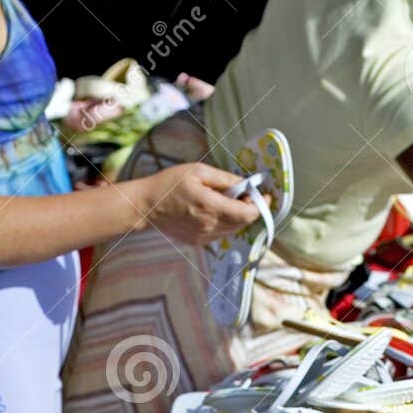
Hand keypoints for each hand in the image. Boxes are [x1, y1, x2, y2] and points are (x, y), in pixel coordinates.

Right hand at [132, 163, 262, 245]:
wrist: (148, 206)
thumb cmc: (170, 183)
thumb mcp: (198, 171)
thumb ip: (225, 179)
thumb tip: (246, 183)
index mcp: (210, 206)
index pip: (247, 214)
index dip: (260, 206)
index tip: (264, 195)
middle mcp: (210, 226)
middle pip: (243, 223)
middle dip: (250, 209)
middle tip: (247, 194)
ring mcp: (205, 237)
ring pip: (234, 229)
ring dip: (238, 216)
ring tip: (229, 199)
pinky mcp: (200, 242)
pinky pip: (221, 233)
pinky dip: (225, 222)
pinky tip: (216, 210)